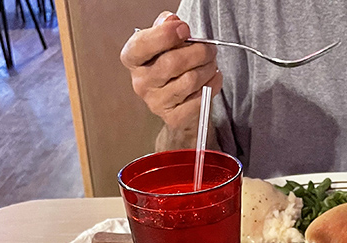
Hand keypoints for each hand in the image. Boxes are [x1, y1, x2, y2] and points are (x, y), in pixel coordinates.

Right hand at [120, 11, 222, 147]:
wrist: (178, 102)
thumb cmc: (171, 66)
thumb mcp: (165, 42)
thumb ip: (166, 27)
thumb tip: (172, 21)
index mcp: (133, 59)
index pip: (141, 45)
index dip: (165, 35)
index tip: (185, 29)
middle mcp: (141, 83)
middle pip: (172, 63)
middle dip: (198, 52)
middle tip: (209, 49)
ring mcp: (156, 103)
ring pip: (190, 80)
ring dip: (208, 68)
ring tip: (211, 64)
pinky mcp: (174, 118)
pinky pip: (199, 99)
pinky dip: (212, 85)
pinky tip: (213, 79)